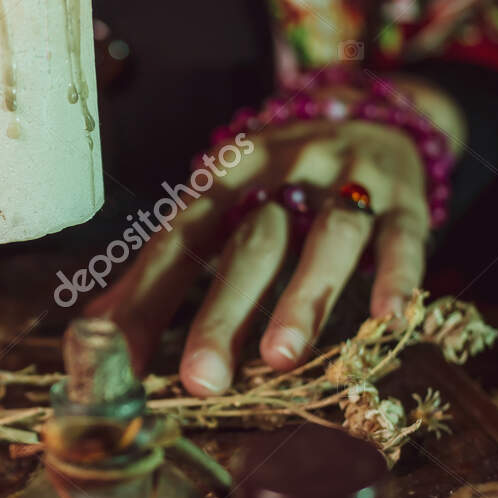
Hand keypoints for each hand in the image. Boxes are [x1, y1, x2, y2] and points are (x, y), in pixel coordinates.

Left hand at [97, 85, 461, 392]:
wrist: (375, 116)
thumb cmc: (280, 186)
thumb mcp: (221, 209)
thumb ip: (163, 272)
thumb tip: (91, 336)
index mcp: (225, 179)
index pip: (179, 239)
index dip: (147, 300)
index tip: (123, 363)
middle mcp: (283, 174)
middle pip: (249, 245)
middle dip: (223, 313)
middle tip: (202, 380)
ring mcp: (347, 183)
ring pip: (326, 239)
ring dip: (303, 297)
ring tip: (281, 358)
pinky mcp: (405, 200)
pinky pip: (402, 236)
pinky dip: (396, 275)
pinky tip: (386, 317)